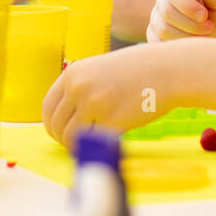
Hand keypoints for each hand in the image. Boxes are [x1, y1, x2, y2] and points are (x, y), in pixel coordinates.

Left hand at [42, 44, 179, 149]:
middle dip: (64, 139)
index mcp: (73, 74)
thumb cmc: (138, 71)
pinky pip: (93, 142)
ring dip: (78, 146)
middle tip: (76, 144)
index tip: (60, 133)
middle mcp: (78, 87)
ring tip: (93, 144)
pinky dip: (96, 147)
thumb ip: (81, 87)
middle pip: (56, 126)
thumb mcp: (100, 69)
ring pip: (70, 137)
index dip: (52, 125)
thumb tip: (65, 116)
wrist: (168, 70)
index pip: (48, 108)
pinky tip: (106, 143)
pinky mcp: (111, 120)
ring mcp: (94, 104)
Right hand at [147, 0, 215, 41]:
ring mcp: (155, 19)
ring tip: (202, 37)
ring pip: (164, 30)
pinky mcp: (153, 38)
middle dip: (192, 24)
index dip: (188, 5)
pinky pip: (160, 44)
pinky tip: (191, 45)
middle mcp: (163, 0)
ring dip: (188, 37)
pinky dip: (179, 47)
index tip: (204, 16)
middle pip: (168, 11)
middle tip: (209, 28)